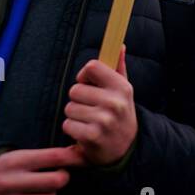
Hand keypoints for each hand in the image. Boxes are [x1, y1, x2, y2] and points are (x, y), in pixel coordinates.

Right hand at [0, 146, 84, 194]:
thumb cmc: (0, 170)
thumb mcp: (16, 156)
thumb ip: (45, 157)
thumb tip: (80, 153)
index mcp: (14, 161)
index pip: (54, 157)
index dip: (74, 158)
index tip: (79, 159)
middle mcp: (8, 181)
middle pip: (56, 182)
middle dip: (62, 179)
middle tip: (57, 177)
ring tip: (41, 193)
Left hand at [63, 47, 137, 165]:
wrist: (127, 149)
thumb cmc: (120, 115)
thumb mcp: (124, 92)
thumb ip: (118, 68)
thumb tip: (119, 45)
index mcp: (122, 87)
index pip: (92, 67)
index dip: (85, 76)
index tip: (89, 85)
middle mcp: (115, 102)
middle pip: (75, 90)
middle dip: (78, 100)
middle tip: (91, 109)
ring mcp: (104, 119)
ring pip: (69, 108)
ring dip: (75, 116)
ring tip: (89, 121)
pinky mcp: (92, 135)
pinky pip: (67, 124)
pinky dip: (73, 130)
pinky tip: (85, 132)